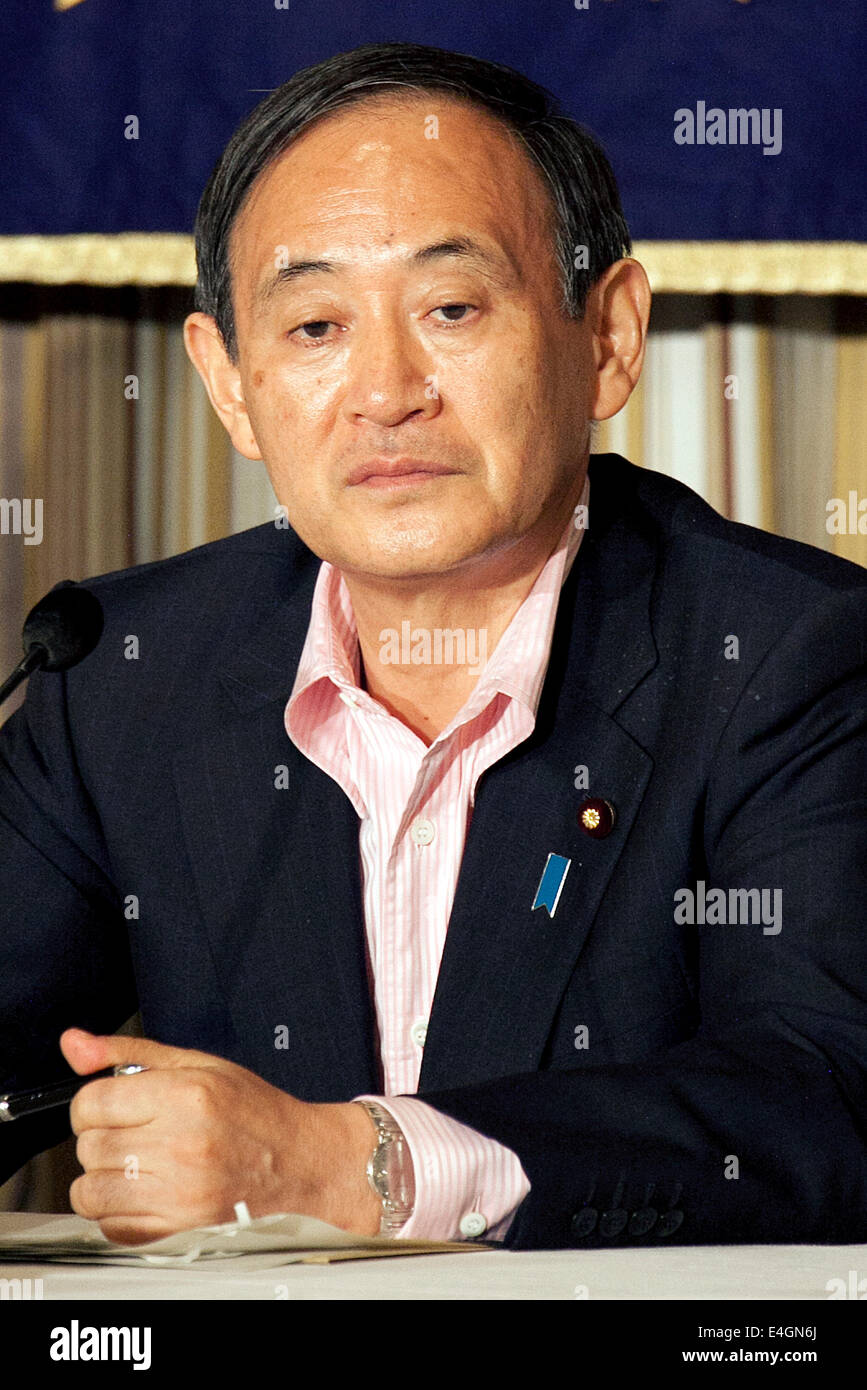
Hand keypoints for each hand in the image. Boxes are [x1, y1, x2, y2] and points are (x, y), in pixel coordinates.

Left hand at [60, 1028, 381, 1244]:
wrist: (303, 1166)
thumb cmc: (255, 1114)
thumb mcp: (199, 1065)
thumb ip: (128, 1054)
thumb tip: (73, 1043)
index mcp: (186, 1095)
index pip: (91, 1102)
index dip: (94, 1103)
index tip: (113, 1107)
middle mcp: (182, 1145)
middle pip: (88, 1147)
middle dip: (103, 1138)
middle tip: (135, 1135)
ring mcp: (180, 1195)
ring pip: (90, 1192)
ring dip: (104, 1179)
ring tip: (137, 1166)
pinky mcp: (179, 1232)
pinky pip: (110, 1227)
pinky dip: (119, 1213)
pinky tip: (148, 1193)